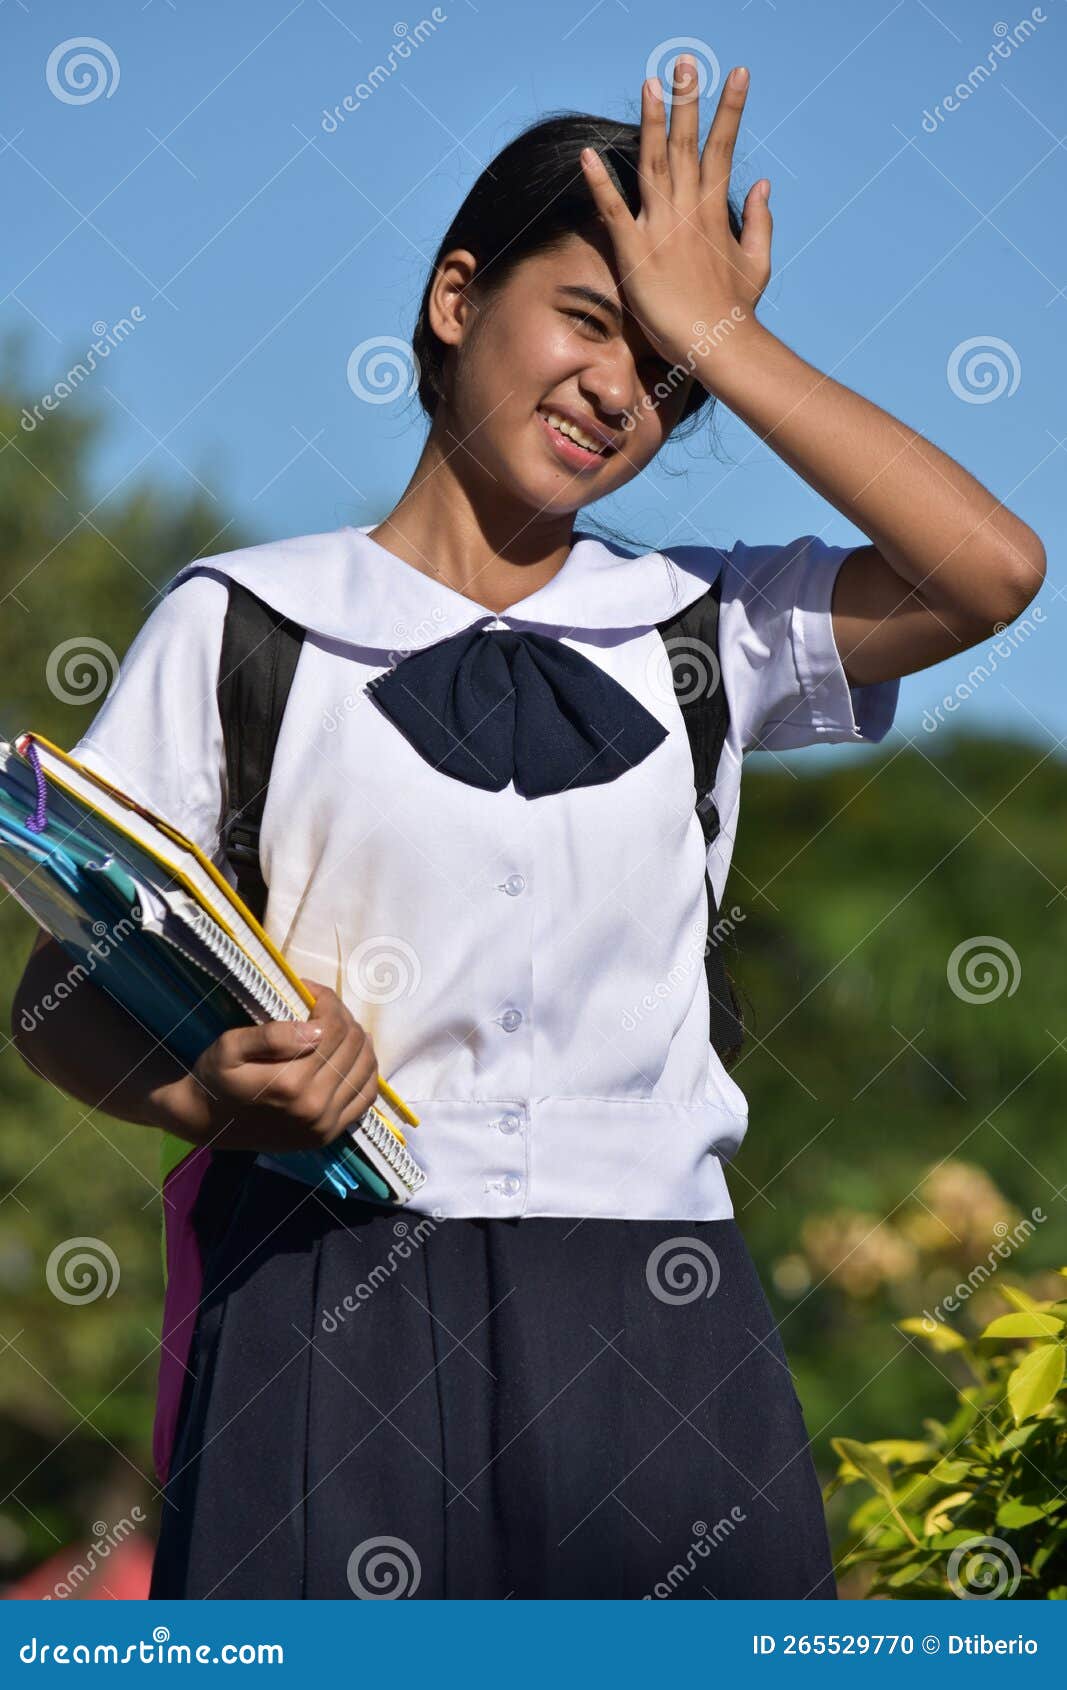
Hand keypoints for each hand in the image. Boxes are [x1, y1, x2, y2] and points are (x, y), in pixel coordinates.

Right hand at [163, 978, 379, 1154]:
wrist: (207, 1121)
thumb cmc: (217, 1078)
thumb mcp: (230, 1047)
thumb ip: (272, 1036)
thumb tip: (317, 1029)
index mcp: (290, 1082)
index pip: (333, 1027)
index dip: (328, 1001)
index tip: (310, 992)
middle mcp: (315, 1106)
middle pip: (353, 1044)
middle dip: (343, 1016)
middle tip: (323, 1007)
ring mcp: (325, 1123)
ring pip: (365, 1067)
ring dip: (358, 1040)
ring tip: (339, 1027)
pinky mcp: (329, 1134)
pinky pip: (366, 1096)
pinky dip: (366, 1070)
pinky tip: (352, 1056)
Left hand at [579, 57, 771, 375]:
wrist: (719, 345)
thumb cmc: (737, 310)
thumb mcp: (758, 261)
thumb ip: (761, 220)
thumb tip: (764, 184)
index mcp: (715, 212)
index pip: (722, 149)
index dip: (730, 109)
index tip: (736, 74)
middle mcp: (688, 212)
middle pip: (687, 145)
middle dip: (688, 101)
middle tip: (685, 62)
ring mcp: (661, 230)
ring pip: (654, 164)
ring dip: (651, 122)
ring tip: (650, 83)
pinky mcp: (634, 253)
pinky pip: (612, 211)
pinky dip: (600, 183)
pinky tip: (587, 155)